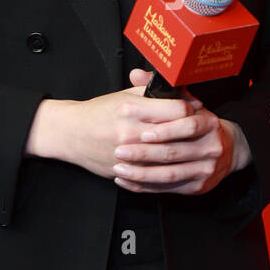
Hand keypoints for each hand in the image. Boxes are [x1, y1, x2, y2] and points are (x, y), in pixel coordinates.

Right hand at [24, 75, 203, 179]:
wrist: (71, 133)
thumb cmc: (99, 112)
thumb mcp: (126, 94)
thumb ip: (155, 93)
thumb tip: (186, 98)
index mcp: (132, 108)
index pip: (177, 111)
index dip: (191, 110)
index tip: (193, 111)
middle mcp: (130, 132)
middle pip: (176, 135)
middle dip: (192, 134)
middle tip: (199, 131)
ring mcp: (127, 155)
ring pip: (168, 160)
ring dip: (184, 155)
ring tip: (189, 148)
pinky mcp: (124, 171)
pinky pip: (154, 176)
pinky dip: (168, 171)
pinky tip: (174, 165)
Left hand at [110, 68, 250, 195]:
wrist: (228, 150)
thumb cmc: (198, 124)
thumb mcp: (186, 104)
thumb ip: (160, 90)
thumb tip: (136, 74)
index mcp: (209, 122)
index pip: (189, 125)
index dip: (166, 130)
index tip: (143, 133)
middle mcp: (211, 147)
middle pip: (174, 152)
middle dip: (144, 153)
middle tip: (120, 151)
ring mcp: (206, 169)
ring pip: (169, 174)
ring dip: (141, 173)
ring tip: (119, 168)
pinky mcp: (198, 186)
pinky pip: (168, 189)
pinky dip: (145, 186)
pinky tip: (127, 181)